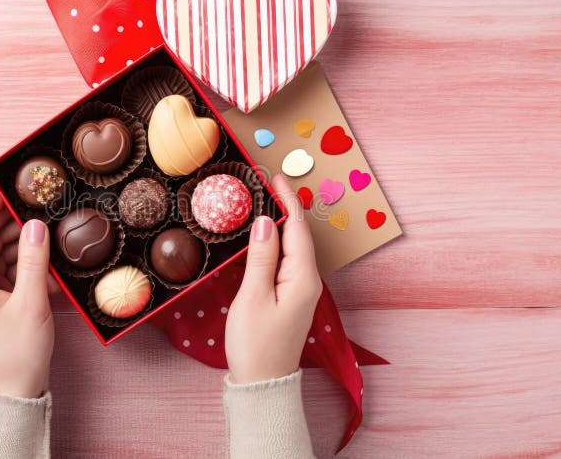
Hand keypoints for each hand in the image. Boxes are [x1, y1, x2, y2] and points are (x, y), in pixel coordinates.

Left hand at [0, 187, 56, 397]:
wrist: (11, 393)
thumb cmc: (15, 354)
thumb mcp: (31, 303)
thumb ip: (34, 260)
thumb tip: (36, 225)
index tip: (10, 176)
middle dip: (14, 218)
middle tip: (40, 199)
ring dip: (24, 242)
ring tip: (51, 228)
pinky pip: (7, 269)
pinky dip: (26, 264)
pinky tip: (49, 262)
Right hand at [225, 174, 322, 383]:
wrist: (263, 385)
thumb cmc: (254, 345)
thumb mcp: (253, 297)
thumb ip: (261, 257)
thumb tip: (265, 222)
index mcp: (302, 279)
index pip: (297, 229)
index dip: (286, 199)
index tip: (275, 176)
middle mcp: (308, 282)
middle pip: (299, 235)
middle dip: (285, 206)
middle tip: (267, 182)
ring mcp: (301, 291)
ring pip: (293, 247)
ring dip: (281, 223)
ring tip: (266, 200)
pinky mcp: (291, 298)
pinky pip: (287, 261)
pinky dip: (277, 243)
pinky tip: (265, 236)